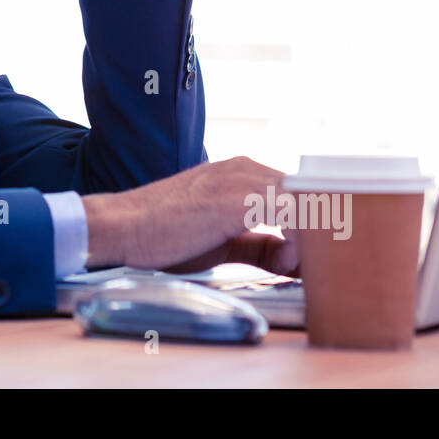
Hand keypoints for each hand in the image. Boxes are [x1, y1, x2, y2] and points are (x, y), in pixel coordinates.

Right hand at [82, 156, 300, 277]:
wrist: (122, 227)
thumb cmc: (163, 234)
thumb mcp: (222, 242)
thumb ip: (259, 245)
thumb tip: (293, 259)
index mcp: (243, 172)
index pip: (300, 194)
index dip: (310, 230)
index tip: (302, 263)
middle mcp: (248, 168)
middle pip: (311, 195)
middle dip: (317, 235)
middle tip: (305, 269)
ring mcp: (244, 180)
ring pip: (308, 202)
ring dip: (311, 239)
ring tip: (294, 268)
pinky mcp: (239, 199)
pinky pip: (294, 213)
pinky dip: (299, 241)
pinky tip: (284, 264)